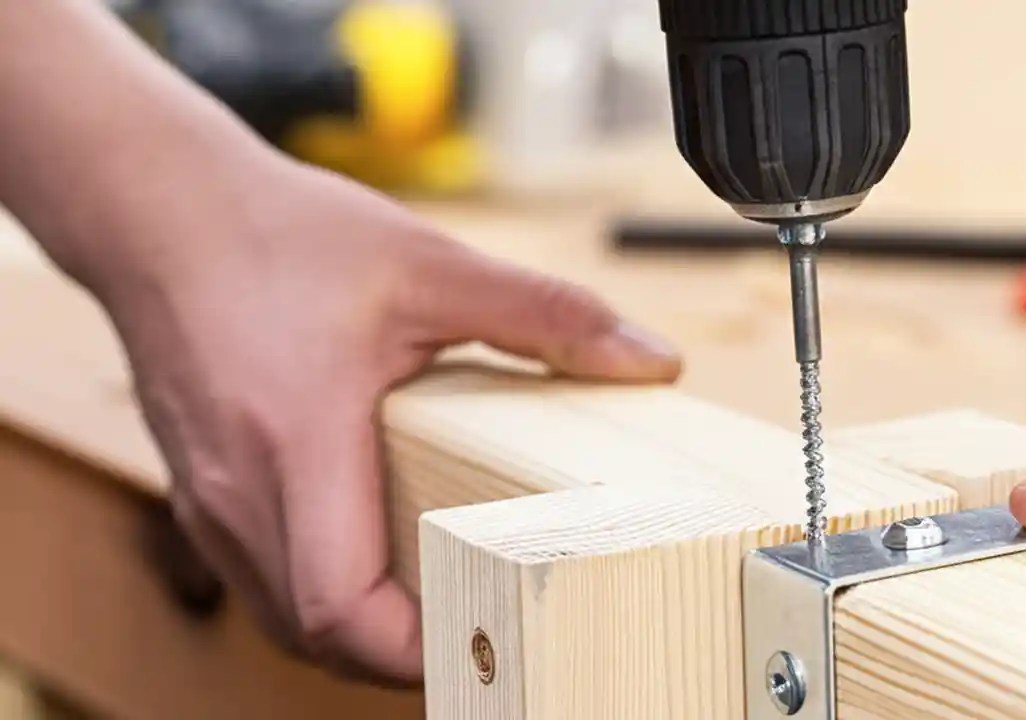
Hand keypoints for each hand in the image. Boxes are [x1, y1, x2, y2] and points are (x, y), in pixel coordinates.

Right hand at [93, 155, 680, 683]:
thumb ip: (545, 315)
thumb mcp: (430, 266)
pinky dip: (324, 595)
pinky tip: (379, 553)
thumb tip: (651, 361)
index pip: (340, 610)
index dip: (417, 651)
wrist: (161, 213)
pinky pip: (263, 581)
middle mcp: (238, 491)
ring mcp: (209, 500)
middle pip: (316, 637)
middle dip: (405, 653)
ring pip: (285, 619)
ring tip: (445, 593)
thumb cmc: (281, 235)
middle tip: (488, 621)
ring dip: (363, 630)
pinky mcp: (202, 493)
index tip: (490, 636)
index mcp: (295, 442)